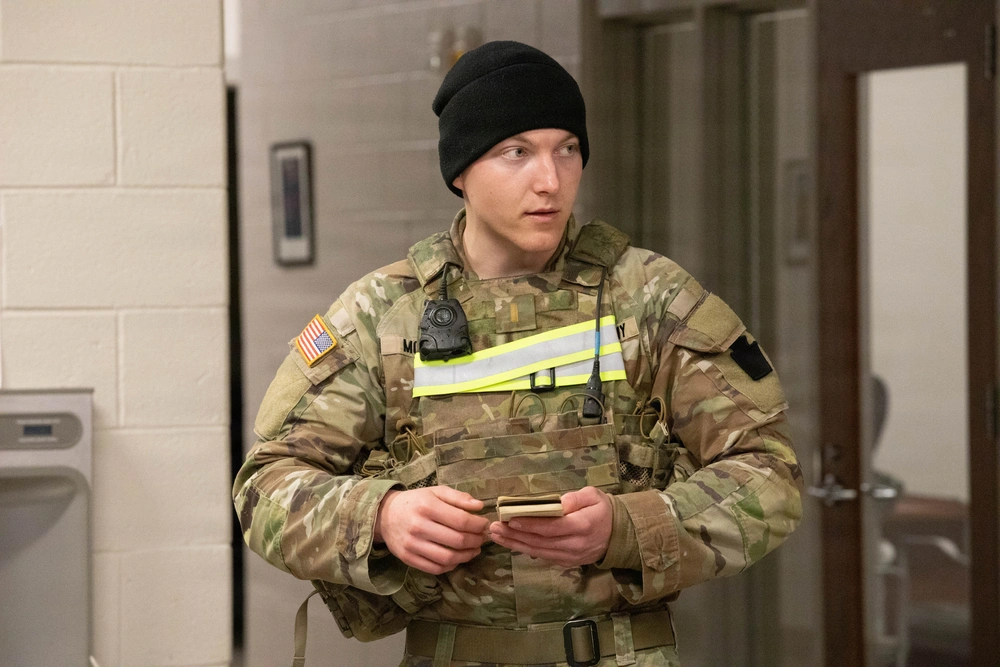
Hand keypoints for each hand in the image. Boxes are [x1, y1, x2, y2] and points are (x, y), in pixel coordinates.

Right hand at [374, 486, 488, 574]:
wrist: (385, 515)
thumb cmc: (416, 501)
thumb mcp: (436, 492)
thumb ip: (458, 497)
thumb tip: (479, 507)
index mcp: (427, 506)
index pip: (461, 520)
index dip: (478, 525)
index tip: (484, 524)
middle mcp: (419, 526)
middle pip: (457, 540)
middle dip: (476, 541)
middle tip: (482, 538)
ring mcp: (412, 545)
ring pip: (448, 557)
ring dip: (467, 556)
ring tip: (474, 550)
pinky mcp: (408, 558)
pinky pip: (435, 568)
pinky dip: (451, 565)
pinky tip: (457, 558)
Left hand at [489, 486, 612, 567]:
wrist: (617, 534)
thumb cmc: (602, 509)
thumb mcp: (593, 495)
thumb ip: (575, 498)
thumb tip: (557, 503)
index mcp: (582, 526)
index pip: (551, 528)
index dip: (529, 524)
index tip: (510, 519)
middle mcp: (575, 545)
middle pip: (540, 542)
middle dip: (515, 535)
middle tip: (494, 527)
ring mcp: (570, 557)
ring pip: (538, 552)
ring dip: (515, 544)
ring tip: (496, 536)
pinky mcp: (566, 563)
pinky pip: (543, 557)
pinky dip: (525, 550)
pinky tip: (511, 543)